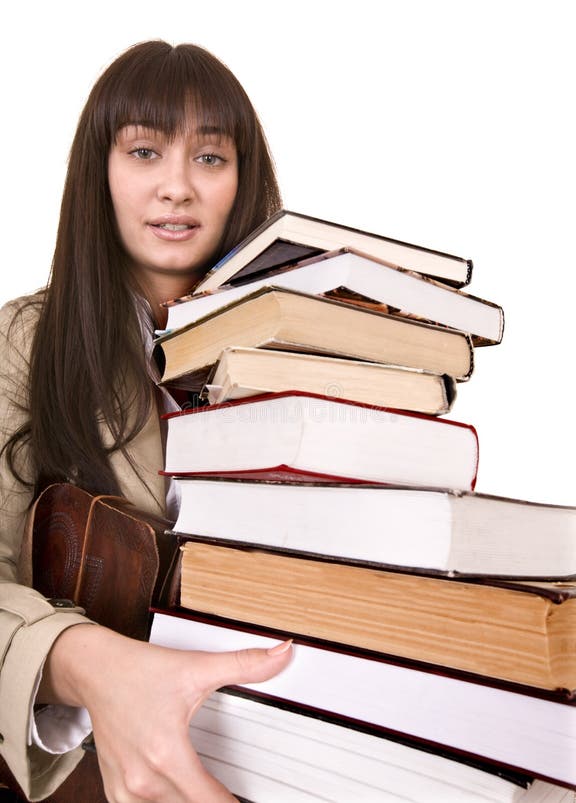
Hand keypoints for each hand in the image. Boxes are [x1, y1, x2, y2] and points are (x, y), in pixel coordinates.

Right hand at [40, 624, 291, 801]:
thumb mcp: (196, 666)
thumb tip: (283, 653)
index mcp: (167, 755)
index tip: (248, 799)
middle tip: (230, 792)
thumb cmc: (140, 671)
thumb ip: (244, 664)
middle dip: (214, 802)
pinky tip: (179, 792)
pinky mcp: (116, 791)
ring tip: (208, 791)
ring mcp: (126, 790)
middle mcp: (144, 781)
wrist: (96, 671)